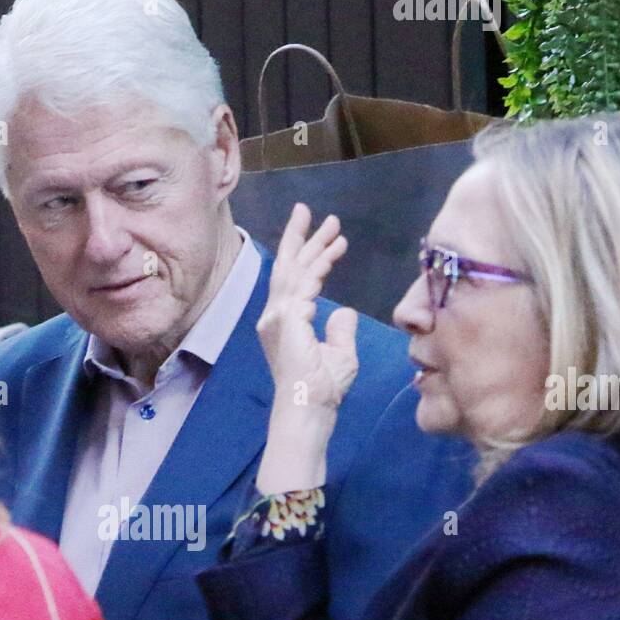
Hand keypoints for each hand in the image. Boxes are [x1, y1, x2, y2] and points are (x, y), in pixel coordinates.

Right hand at [254, 204, 358, 492]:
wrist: (308, 406)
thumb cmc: (323, 388)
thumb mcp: (339, 353)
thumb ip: (340, 331)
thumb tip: (344, 313)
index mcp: (283, 323)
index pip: (296, 282)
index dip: (313, 258)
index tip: (333, 240)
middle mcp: (275, 316)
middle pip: (288, 267)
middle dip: (301, 238)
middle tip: (312, 212)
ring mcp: (278, 316)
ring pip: (295, 269)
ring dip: (313, 243)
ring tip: (331, 222)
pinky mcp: (288, 317)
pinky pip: (306, 282)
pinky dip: (320, 263)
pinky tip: (334, 249)